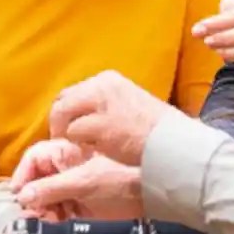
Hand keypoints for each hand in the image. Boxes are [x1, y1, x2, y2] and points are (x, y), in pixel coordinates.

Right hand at [11, 140, 142, 221]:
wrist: (152, 193)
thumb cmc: (120, 179)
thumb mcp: (84, 183)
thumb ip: (52, 189)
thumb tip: (22, 196)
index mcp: (66, 152)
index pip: (34, 158)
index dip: (23, 174)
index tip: (17, 194)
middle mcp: (66, 166)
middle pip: (37, 179)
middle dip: (32, 196)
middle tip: (31, 214)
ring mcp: (74, 185)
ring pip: (46, 196)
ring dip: (42, 208)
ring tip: (45, 219)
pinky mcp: (81, 203)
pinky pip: (59, 209)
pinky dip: (54, 216)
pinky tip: (56, 221)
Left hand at [47, 70, 177, 166]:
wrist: (173, 144)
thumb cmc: (158, 130)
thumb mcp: (131, 103)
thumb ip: (107, 104)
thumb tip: (86, 115)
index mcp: (109, 80)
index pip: (73, 92)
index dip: (69, 112)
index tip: (71, 127)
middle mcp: (101, 86)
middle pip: (62, 101)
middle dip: (60, 122)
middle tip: (65, 140)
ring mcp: (99, 104)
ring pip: (63, 116)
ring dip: (67, 135)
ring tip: (79, 149)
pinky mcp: (99, 125)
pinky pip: (73, 134)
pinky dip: (78, 146)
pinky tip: (90, 153)